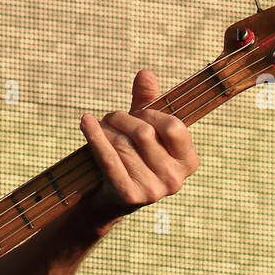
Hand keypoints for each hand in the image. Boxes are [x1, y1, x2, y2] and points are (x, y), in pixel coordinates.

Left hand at [80, 69, 198, 223]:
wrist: (110, 200)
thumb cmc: (132, 158)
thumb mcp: (144, 130)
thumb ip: (147, 103)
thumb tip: (145, 74)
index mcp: (188, 161)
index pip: (173, 126)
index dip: (151, 114)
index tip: (137, 112)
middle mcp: (175, 179)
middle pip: (144, 133)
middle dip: (122, 119)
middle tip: (109, 118)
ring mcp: (153, 191)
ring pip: (123, 144)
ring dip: (105, 129)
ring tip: (97, 126)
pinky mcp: (129, 196)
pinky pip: (107, 158)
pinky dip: (94, 136)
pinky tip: (85, 122)